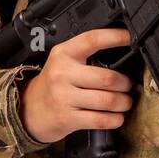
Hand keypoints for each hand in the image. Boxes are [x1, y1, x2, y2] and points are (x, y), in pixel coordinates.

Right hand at [18, 27, 134, 143]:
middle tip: (128, 86)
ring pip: (107, 100)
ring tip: (125, 102)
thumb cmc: (53, 84)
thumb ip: (86, 56)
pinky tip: (117, 117)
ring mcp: (63, 97)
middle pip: (107, 78)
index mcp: (63, 54)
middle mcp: (62, 73)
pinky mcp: (67, 118)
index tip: (130, 38)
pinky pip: (100, 120)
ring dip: (123, 102)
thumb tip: (122, 55)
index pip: (92, 40)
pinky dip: (115, 119)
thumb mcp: (63, 62)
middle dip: (125, 84)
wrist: (29, 109)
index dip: (115, 37)